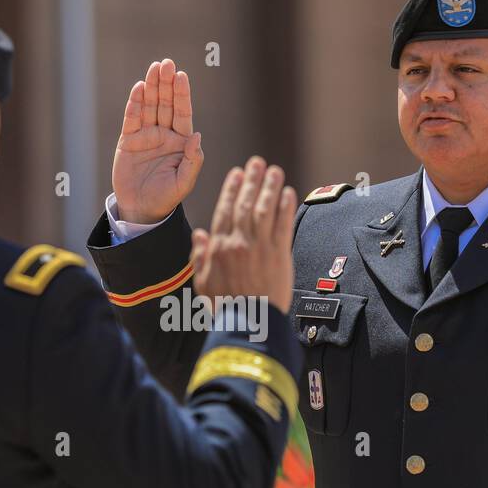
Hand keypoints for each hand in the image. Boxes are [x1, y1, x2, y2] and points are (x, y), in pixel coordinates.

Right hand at [112, 58, 202, 223]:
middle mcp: (165, 134)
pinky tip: (139, 88)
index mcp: (181, 142)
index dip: (182, 94)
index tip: (181, 76)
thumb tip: (197, 135)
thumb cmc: (166, 197)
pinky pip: (132, 118)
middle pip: (166, 104)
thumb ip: (193, 160)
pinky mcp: (128, 140)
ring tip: (154, 68)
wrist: (141, 209)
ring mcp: (146, 135)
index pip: (183, 113)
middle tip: (166, 63)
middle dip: (166, 83)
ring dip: (152, 87)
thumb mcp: (183, 183)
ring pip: (150, 106)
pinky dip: (135, 103)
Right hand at [190, 157, 295, 314]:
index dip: (232, 189)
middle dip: (252, 181)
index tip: (237, 173)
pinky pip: (283, 225)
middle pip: (245, 204)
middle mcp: (238, 243)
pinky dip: (285, 207)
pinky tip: (288, 193)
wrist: (248, 324)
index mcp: (219, 248)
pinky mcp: (279, 255)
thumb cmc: (225, 307)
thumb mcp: (203, 282)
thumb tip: (200, 234)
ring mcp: (260, 248)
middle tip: (258, 163)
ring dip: (270, 187)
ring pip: (265, 210)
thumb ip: (200, 256)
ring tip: (275, 171)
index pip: (225, 211)